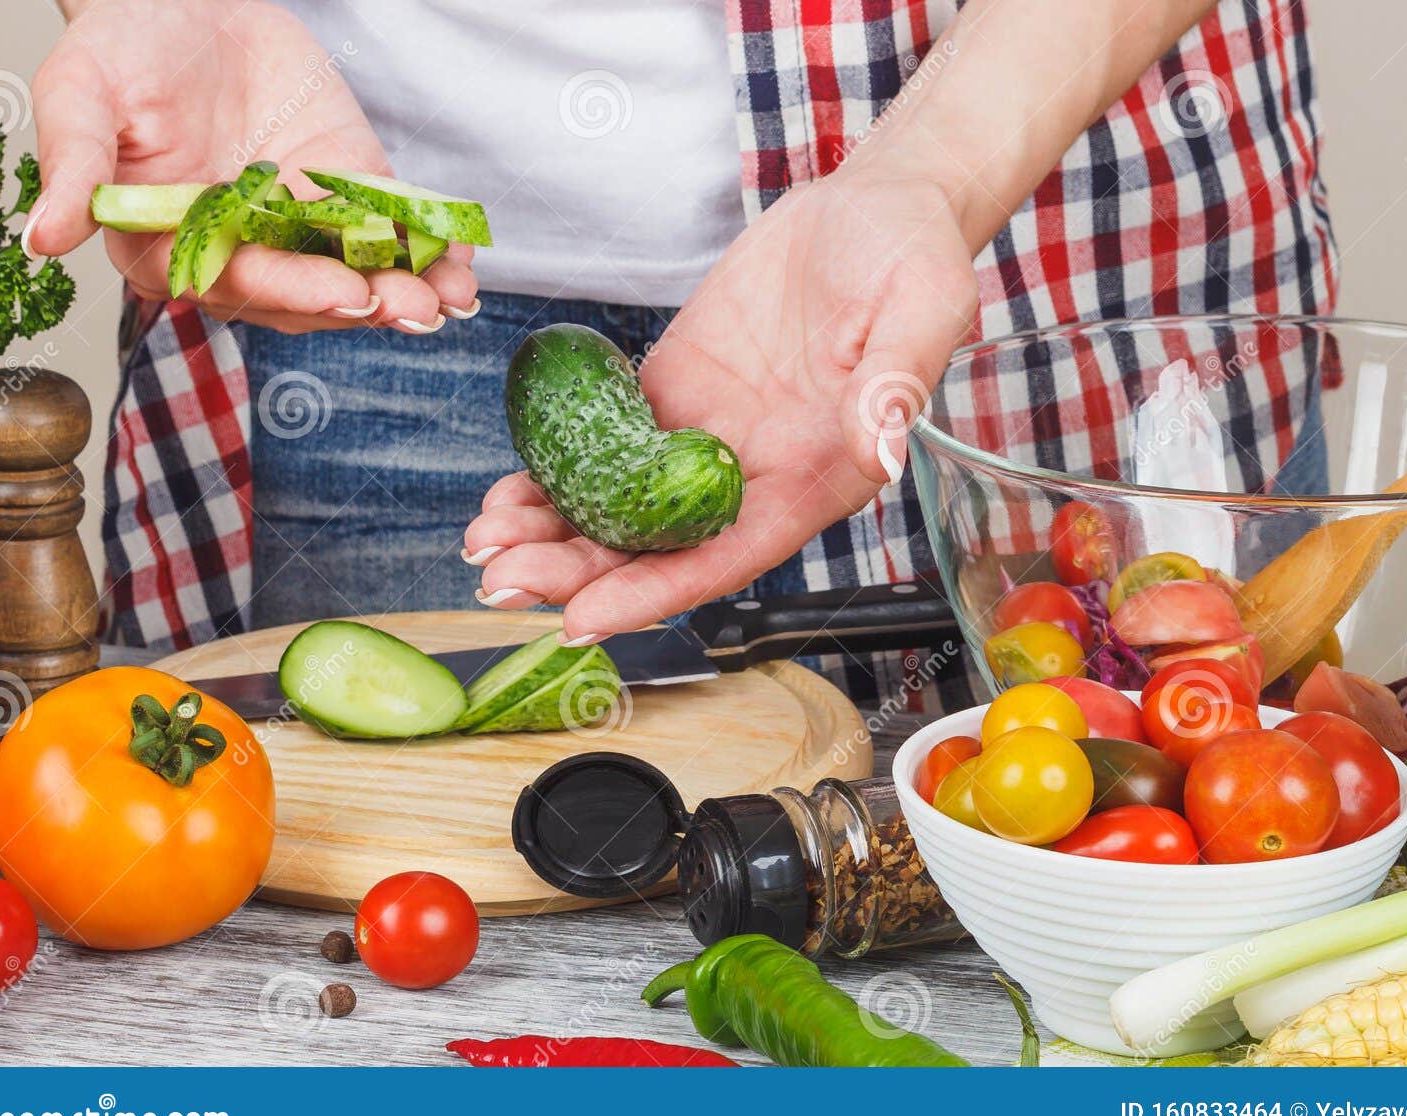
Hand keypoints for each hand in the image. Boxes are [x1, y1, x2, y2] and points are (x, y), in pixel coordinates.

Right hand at [26, 0, 477, 332]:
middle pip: (309, 292)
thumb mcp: (81, 93)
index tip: (345, 292)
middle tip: (417, 307)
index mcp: (172, 245)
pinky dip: (431, 248)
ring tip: (454, 297)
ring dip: (409, 291)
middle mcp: (241, 250)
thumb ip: (74, 167)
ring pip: (358, 273)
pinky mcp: (345, 193)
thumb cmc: (122, 48)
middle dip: (367, 302)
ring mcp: (299, 227)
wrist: (185, 0)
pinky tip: (466, 262)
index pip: (237, 283)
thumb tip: (42, 241)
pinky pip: (392, 232)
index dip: (293, 290)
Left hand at [466, 170, 978, 638]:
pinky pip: (609, 445)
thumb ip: (896, 382)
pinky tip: (509, 490)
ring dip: (555, 533)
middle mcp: (754, 472)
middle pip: (655, 547)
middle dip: (577, 572)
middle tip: (499, 581)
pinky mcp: (676, 390)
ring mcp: (708, 435)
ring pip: (622, 506)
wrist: (876, 205)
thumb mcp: (922, 307)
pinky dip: (560, 470)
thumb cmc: (912, 256)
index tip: (582, 619)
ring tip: (484, 540)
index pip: (724, 557)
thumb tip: (878, 447)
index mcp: (814, 476)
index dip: (651, 592)